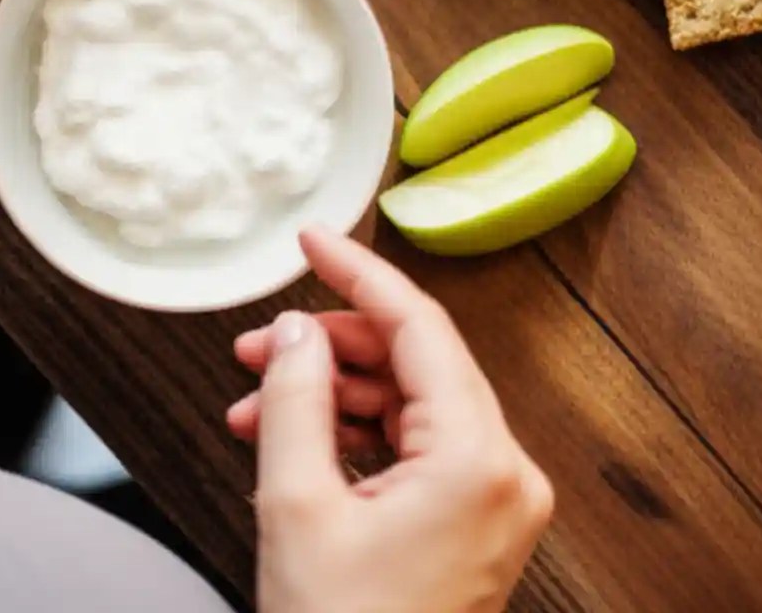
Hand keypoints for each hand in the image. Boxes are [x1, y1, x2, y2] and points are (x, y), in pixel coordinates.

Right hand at [227, 228, 552, 612]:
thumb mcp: (296, 504)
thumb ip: (296, 398)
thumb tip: (300, 331)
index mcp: (477, 462)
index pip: (418, 328)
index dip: (358, 275)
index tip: (313, 242)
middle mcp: (503, 474)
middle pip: (413, 363)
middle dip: (330, 346)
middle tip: (260, 347)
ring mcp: (493, 498)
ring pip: (407, 403)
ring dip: (331, 393)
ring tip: (258, 403)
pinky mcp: (471, 518)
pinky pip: (412, 446)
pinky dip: (352, 434)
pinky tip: (292, 438)